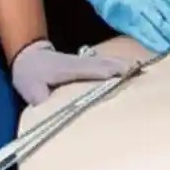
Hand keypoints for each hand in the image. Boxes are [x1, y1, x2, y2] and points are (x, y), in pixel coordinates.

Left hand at [10, 39, 130, 105]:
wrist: (28, 56)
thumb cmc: (30, 75)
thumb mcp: (31, 90)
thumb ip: (42, 100)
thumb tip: (54, 112)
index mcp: (68, 69)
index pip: (89, 69)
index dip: (105, 72)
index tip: (122, 75)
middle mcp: (80, 62)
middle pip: (104, 64)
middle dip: (121, 68)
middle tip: (140, 73)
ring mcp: (85, 60)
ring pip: (107, 61)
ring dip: (123, 65)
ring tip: (140, 71)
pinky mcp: (87, 62)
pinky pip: (105, 63)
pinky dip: (118, 65)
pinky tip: (129, 69)